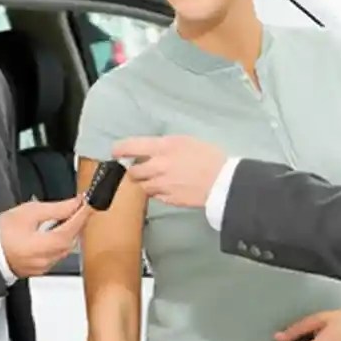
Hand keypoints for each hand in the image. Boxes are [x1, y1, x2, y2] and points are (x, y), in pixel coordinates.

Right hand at [0, 197, 91, 277]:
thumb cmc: (0, 234)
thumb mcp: (30, 212)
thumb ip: (57, 208)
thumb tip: (74, 204)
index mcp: (48, 244)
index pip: (75, 227)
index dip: (83, 213)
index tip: (88, 202)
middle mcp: (49, 258)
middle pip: (72, 239)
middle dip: (77, 223)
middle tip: (79, 207)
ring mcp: (45, 266)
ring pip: (66, 248)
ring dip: (69, 232)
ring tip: (66, 217)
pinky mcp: (39, 269)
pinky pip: (56, 255)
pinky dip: (59, 242)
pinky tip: (54, 232)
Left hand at [110, 135, 225, 207]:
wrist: (224, 181)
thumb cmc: (210, 156)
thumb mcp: (187, 141)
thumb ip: (167, 145)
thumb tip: (153, 149)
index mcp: (163, 147)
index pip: (130, 146)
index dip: (120, 149)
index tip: (116, 152)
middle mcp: (158, 166)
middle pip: (133, 171)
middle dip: (135, 170)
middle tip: (142, 168)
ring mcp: (162, 185)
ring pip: (143, 186)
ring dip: (146, 182)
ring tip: (158, 179)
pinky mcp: (169, 199)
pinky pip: (155, 196)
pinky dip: (158, 192)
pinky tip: (169, 188)